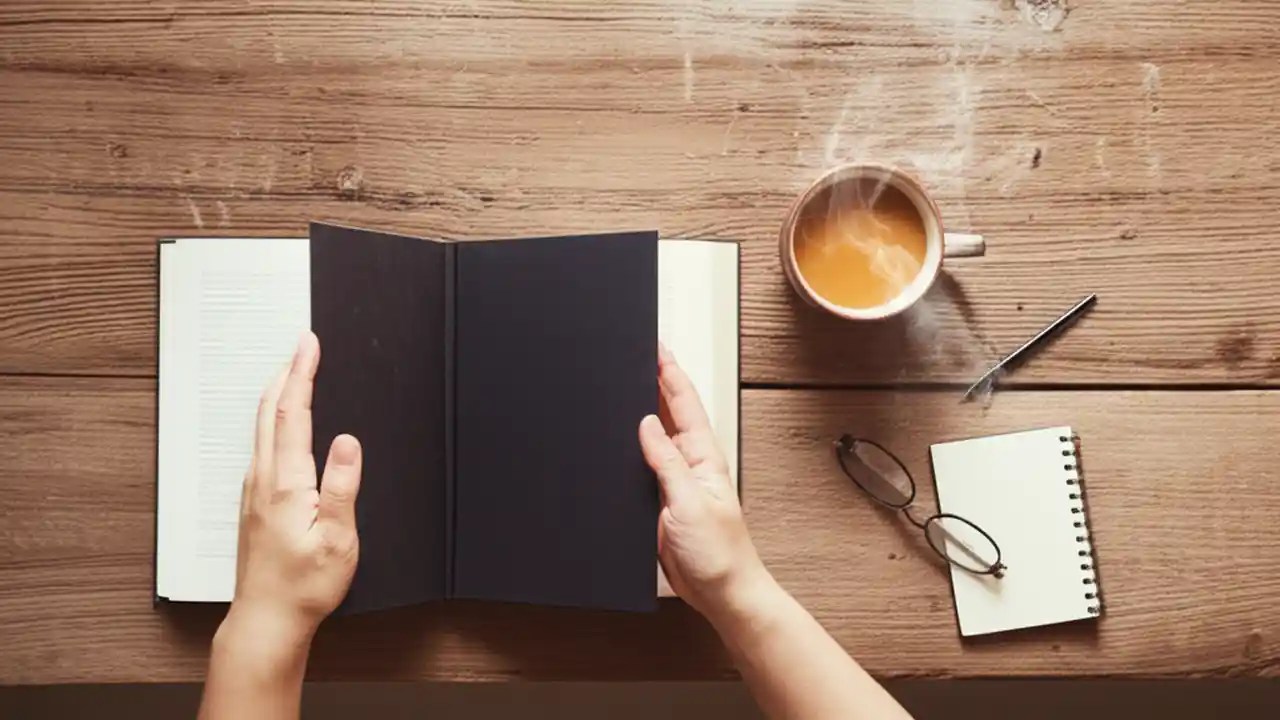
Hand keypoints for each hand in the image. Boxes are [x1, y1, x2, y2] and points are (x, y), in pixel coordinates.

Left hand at [227, 331, 362, 644]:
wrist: (268, 619)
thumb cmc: (305, 585)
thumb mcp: (338, 538)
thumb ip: (342, 486)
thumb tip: (348, 441)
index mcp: (286, 482)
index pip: (293, 413)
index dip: (302, 374)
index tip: (309, 344)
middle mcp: (263, 480)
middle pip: (269, 411)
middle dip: (286, 372)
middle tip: (302, 345)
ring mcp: (253, 491)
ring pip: (261, 427)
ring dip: (278, 394)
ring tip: (293, 373)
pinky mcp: (252, 503)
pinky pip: (260, 446)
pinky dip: (273, 420)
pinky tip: (282, 425)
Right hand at [638, 345, 771, 621]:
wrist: (720, 592)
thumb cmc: (719, 553)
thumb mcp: (689, 502)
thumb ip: (666, 462)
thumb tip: (647, 423)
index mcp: (702, 456)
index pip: (683, 402)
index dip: (668, 371)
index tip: (655, 345)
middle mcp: (688, 463)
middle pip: (667, 413)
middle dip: (652, 382)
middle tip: (633, 353)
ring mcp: (674, 481)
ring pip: (652, 438)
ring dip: (638, 414)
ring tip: (620, 386)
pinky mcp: (659, 501)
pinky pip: (641, 467)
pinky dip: (629, 450)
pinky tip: (615, 442)